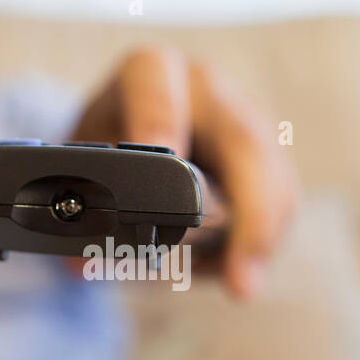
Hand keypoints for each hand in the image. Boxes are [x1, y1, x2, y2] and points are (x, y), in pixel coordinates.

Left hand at [69, 47, 299, 298]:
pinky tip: (241, 273)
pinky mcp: (267, 155)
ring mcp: (243, 119)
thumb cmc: (97, 160)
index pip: (156, 86)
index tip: (158, 160)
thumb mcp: (77, 173)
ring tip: (240, 285)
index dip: (157, 124)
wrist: (121, 151)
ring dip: (262, 235)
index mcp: (148, 74)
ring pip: (274, 175)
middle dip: (248, 210)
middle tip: (238, 275)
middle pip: (243, 139)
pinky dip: (264, 240)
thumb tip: (79, 264)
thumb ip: (79, 209)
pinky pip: (282, 198)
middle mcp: (203, 87)